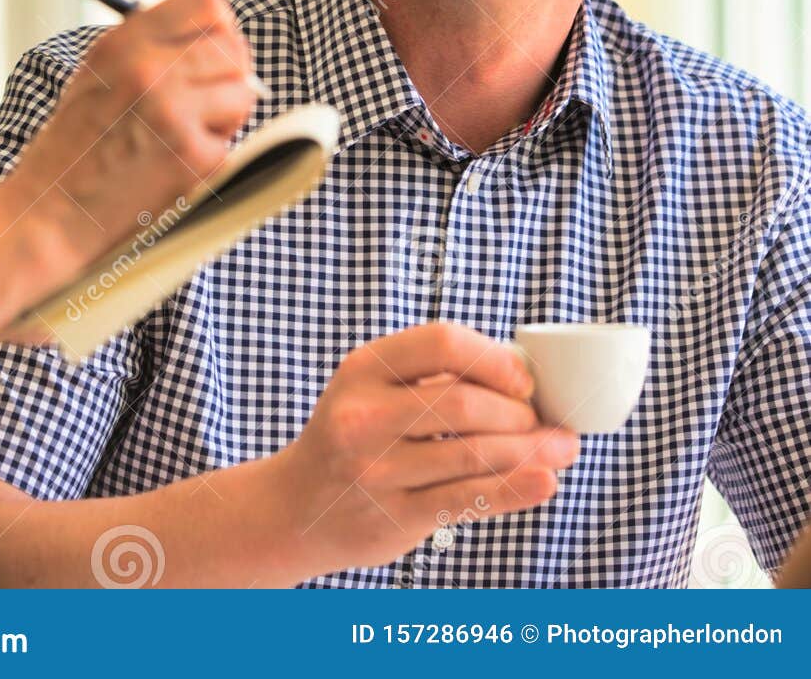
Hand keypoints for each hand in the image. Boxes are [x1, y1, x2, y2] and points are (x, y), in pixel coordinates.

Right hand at [0, 0, 256, 277]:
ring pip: (243, 90)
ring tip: (187, 133)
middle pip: (232, 46)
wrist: (45, 215)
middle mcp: (148, 68)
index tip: (211, 49)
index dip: (219, 26)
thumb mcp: (97, 74)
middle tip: (206, 101)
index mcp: (124, 42)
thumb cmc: (72, 149)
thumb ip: (150, 46)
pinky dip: (212, 154)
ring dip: (226, 113)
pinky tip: (175, 164)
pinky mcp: (190, 155)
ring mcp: (172, 111)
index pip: (206, 2)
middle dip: (229, 74)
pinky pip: (231, 140)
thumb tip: (215, 35)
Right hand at [275, 322, 579, 576]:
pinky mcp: (393, 516)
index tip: (525, 381)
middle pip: (464, 404)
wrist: (295, 506)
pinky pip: (465, 500)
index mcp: (365, 367)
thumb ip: (434, 378)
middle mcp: (365, 415)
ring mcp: (377, 469)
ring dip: (530, 452)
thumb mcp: (374, 388)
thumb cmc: (355, 434)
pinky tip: (545, 483)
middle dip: (520, 415)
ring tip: (564, 451)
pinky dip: (513, 490)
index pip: (443, 343)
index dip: (495, 359)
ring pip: (472, 456)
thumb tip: (524, 378)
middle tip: (549, 425)